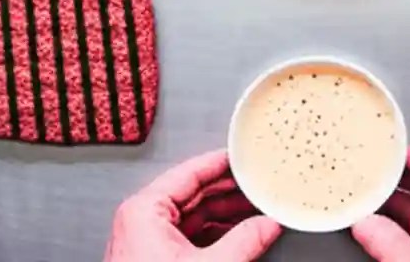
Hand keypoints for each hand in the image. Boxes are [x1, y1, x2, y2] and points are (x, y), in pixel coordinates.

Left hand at [105, 150, 282, 260]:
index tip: (243, 157)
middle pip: (194, 193)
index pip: (190, 172)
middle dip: (230, 192)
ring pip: (194, 216)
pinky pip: (190, 236)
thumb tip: (267, 225)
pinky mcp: (155, 259)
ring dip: (225, 214)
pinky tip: (239, 234)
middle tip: (258, 185)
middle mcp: (141, 220)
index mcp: (144, 211)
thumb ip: (244, 241)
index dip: (222, 164)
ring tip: (256, 210)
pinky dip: (215, 233)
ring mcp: (147, 241)